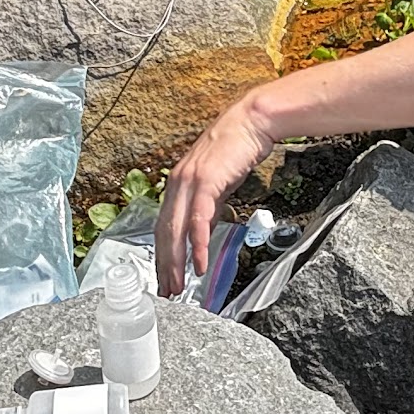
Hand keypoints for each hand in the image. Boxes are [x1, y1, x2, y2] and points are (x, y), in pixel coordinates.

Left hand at [154, 98, 277, 298]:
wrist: (251, 122)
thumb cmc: (236, 150)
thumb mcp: (216, 183)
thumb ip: (207, 208)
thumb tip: (203, 233)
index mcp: (177, 185)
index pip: (163, 226)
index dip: (162, 254)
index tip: (164, 277)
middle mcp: (176, 184)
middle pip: (164, 232)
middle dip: (164, 265)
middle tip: (166, 291)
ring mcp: (189, 182)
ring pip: (176, 229)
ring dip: (175, 261)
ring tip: (178, 285)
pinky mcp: (206, 182)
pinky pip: (199, 220)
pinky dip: (197, 244)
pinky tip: (199, 263)